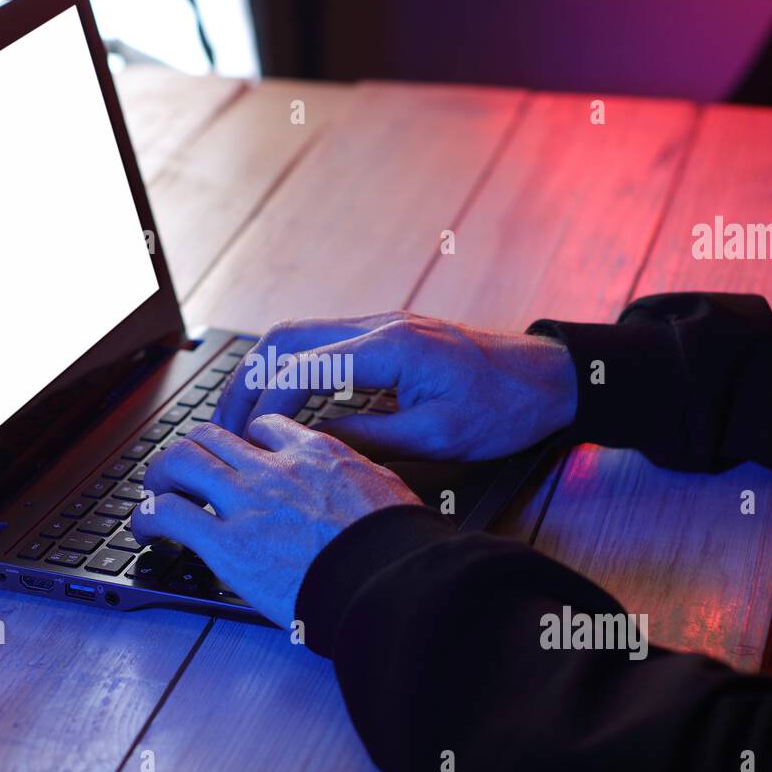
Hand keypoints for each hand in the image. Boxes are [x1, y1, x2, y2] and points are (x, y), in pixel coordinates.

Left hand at [129, 416, 420, 625]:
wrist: (388, 581)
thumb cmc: (398, 546)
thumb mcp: (392, 491)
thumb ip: (367, 479)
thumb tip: (372, 482)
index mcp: (317, 453)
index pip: (264, 427)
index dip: (244, 441)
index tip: (238, 457)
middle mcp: (275, 467)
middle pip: (213, 436)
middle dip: (192, 450)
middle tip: (182, 471)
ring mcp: (247, 501)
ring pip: (182, 462)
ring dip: (161, 476)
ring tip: (155, 492)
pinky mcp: (226, 541)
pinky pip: (168, 513)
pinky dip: (146, 517)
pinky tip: (144, 529)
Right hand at [211, 311, 576, 461]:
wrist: (547, 378)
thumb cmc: (504, 409)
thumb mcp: (436, 438)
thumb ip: (367, 440)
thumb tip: (309, 446)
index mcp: (390, 349)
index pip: (302, 368)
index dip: (265, 405)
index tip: (247, 440)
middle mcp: (378, 326)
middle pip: (285, 339)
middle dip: (246, 382)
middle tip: (224, 425)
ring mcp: (380, 325)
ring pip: (297, 334)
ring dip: (262, 371)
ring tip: (240, 414)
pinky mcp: (385, 335)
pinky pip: (320, 342)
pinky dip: (289, 368)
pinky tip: (280, 401)